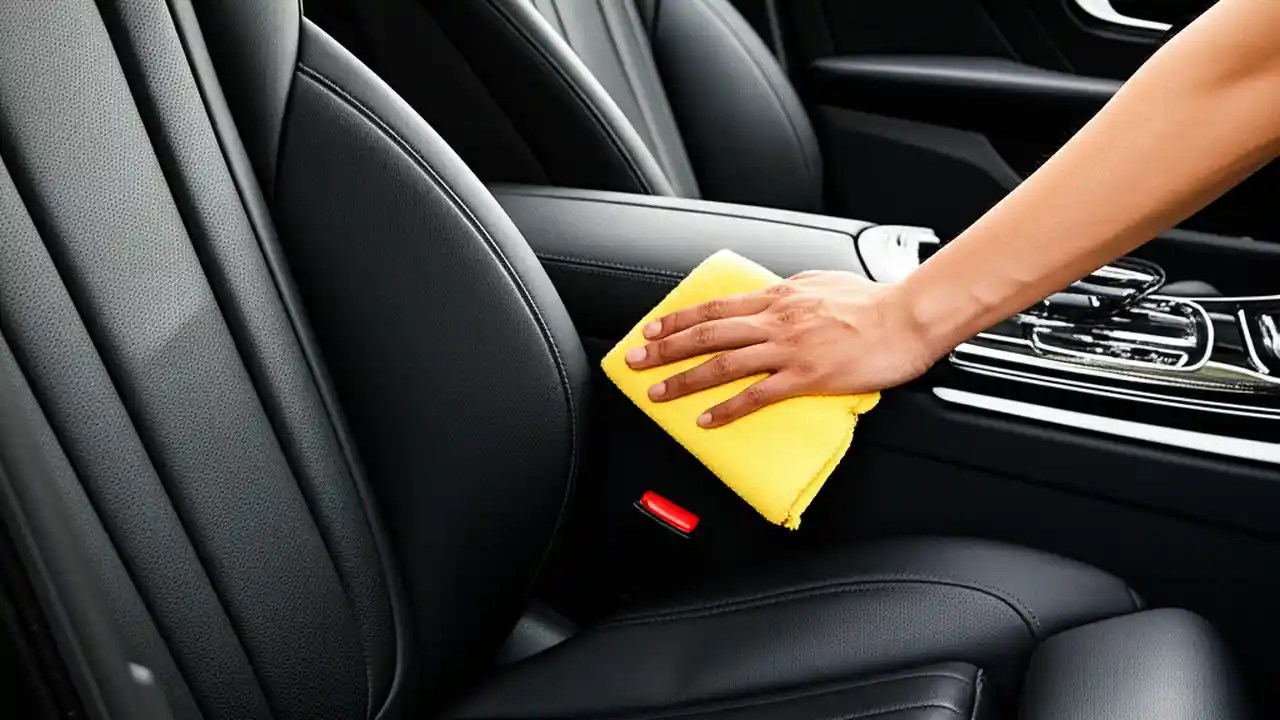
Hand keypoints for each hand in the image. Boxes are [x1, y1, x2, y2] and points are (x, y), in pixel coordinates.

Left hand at [624, 271, 944, 426]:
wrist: (907, 316)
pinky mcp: (806, 377)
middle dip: (665, 349)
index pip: (715, 307)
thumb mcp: (820, 283)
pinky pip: (757, 395)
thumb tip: (769, 299)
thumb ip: (790, 294)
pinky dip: (727, 408)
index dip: (678, 319)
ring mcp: (788, 349)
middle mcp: (776, 320)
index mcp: (778, 296)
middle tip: (635, 361)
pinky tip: (706, 419)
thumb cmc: (873, 301)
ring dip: (684, 380)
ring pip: (723, 364)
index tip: (652, 329)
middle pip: (707, 334)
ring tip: (658, 394)